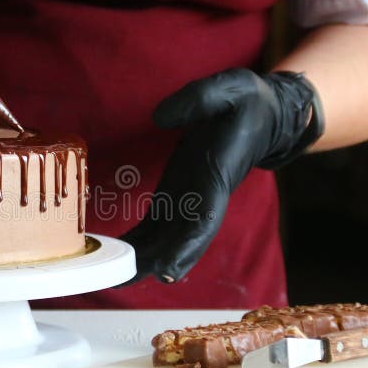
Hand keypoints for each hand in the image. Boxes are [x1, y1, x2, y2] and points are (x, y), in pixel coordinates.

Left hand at [119, 68, 323, 286]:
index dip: (185, 248)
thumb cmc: (247, 101)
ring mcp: (189, 199)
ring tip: (106, 273)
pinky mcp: (176, 194)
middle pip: (178, 241)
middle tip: (117, 279)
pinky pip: (155, 224)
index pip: (203, 221)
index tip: (167, 271)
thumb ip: (197, 98)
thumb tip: (159, 116)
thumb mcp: (229, 87)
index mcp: (217, 177)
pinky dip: (136, 240)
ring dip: (139, 257)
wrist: (261, 113)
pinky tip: (113, 252)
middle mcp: (203, 197)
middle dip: (152, 262)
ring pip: (165, 238)